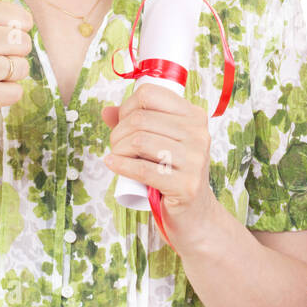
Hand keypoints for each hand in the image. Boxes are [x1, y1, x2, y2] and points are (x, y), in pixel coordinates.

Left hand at [101, 82, 216, 244]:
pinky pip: (143, 168)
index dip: (127, 107)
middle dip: (118, 133)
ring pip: (139, 140)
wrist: (195, 213)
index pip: (150, 94)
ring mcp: (195, 159)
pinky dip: (121, 165)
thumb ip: (135, 124)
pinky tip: (113, 164)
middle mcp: (199, 133)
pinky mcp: (186, 185)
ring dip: (118, 149)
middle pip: (140, 118)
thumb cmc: (173, 174)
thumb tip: (107, 111)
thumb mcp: (159, 143)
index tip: (124, 124)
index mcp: (194, 116)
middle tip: (117, 147)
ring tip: (117, 157)